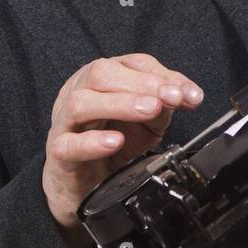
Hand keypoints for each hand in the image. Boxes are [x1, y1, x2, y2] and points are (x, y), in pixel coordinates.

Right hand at [42, 53, 203, 247]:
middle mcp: (81, 91)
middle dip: (142, 84)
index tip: (188, 93)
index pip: (133, 65)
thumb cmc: (114, 140)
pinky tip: (115, 141)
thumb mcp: (148, 120)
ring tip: (149, 110)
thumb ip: (165, 104)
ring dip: (119, 104)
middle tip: (171, 98)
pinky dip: (93, 142)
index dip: (163, 76)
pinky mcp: (59, 151)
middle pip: (102, 73)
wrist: (87, 182)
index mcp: (105, 77)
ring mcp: (66, 120)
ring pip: (82, 102)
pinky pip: (69, 143)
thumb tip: (188, 95)